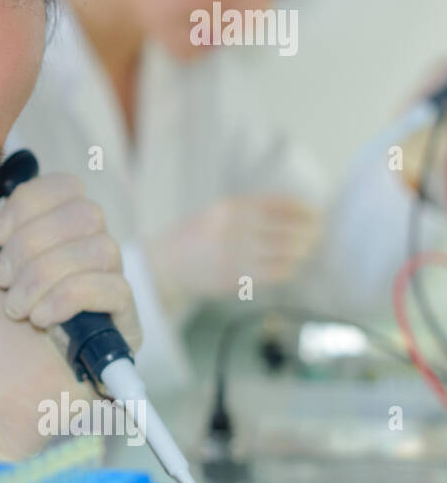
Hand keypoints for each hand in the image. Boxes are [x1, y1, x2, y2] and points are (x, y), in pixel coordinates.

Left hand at [0, 174, 139, 461]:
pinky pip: (114, 289)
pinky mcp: (120, 330)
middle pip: (87, 213)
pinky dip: (68, 297)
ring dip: (45, 274)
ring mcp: (103, 294)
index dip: (30, 203)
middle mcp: (81, 260)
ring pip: (101, 248)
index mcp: (47, 239)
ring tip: (15, 309)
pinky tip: (40, 320)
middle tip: (1, 280)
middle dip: (33, 243)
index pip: (67, 187)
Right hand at [144, 194, 321, 302]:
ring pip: (287, 253)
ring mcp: (235, 254)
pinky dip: (288, 269)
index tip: (317, 216)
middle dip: (310, 234)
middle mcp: (235, 228)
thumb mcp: (218, 212)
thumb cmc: (196, 236)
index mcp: (232, 207)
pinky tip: (289, 267)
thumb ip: (250, 210)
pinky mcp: (236, 277)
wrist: (166, 265)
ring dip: (302, 253)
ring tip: (306, 252)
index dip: (305, 210)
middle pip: (289, 230)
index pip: (281, 205)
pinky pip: (275, 273)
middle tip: (317, 237)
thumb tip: (296, 213)